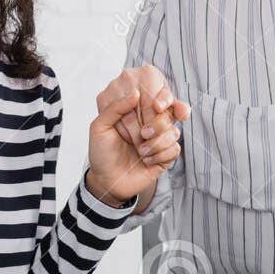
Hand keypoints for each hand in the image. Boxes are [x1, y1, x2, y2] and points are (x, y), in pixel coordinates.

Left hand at [87, 65, 190, 205]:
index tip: (157, 106)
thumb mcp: (99, 127)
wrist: (107, 180)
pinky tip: (147, 160)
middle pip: (169, 112)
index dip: (163, 97)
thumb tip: (135, 93)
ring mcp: (160, 137)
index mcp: (135, 109)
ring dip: (157, 143)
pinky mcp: (167, 154)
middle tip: (143, 133)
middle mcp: (151, 120)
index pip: (157, 94)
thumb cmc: (102, 152)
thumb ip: (114, 107)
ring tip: (141, 151)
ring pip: (174, 131)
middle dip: (157, 125)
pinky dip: (159, 155)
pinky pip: (175, 148)